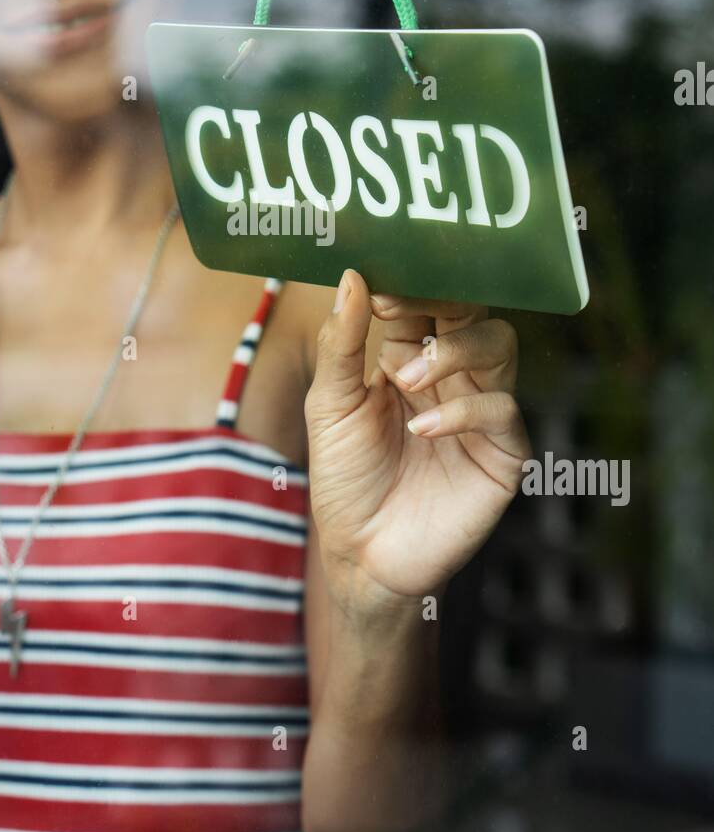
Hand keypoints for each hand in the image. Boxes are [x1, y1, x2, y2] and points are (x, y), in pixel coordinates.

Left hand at [304, 269, 530, 614]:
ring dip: (453, 350)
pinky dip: (461, 412)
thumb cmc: (345, 478)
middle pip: (473, 310)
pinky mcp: (503, 453)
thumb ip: (341, 343)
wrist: (361, 554)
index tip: (377, 288)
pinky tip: (421, 429)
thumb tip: (352, 277)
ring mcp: (482, 411)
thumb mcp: (329, 405)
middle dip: (441, 301)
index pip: (427, 301)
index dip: (409, 286)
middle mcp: (454, 376)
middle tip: (395, 312)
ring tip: (405, 381)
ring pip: (500, 346)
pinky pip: (502, 410)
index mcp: (412, 357)